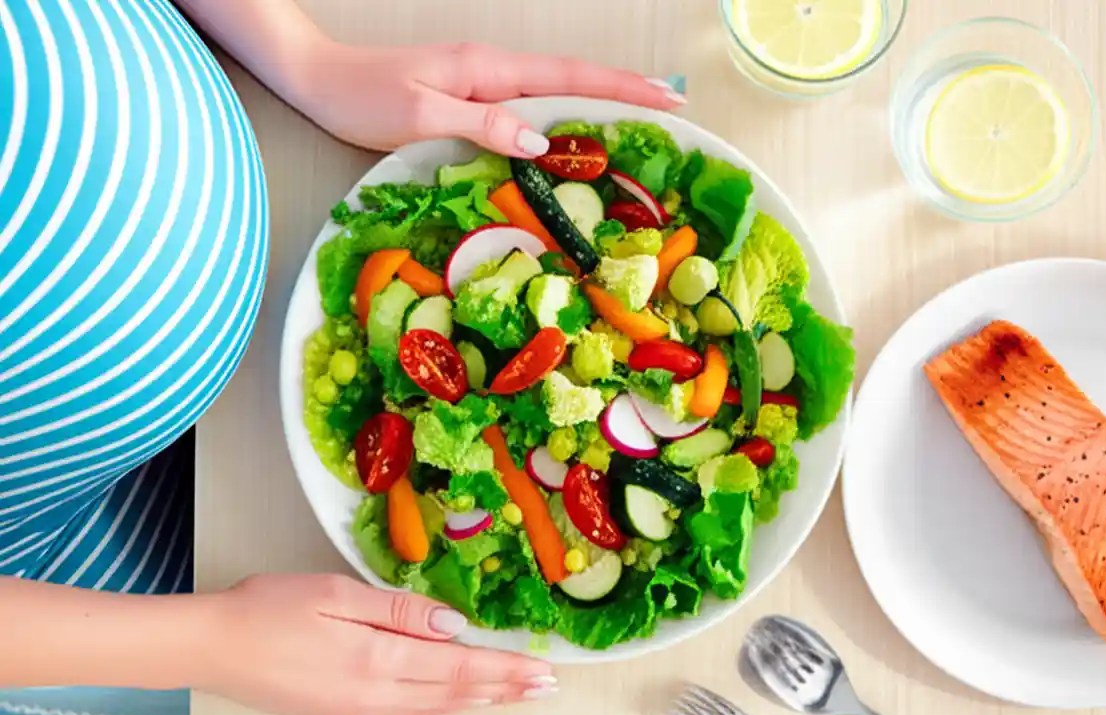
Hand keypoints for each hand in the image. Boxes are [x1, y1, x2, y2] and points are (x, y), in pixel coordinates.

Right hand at [199, 574, 555, 714]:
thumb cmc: (268, 610)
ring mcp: (358, 712)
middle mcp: (373, 697)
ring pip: (434, 710)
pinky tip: (457, 702)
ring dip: (480, 702)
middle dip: (504, 690)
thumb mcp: (335, 593)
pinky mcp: (343, 714)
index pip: (457, 668)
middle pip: (454, 695)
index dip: (504, 670)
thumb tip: (451, 624)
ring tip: (515, 694)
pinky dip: (443, 708)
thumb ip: (397, 610)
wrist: (212, 647)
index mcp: (375, 660)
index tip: (541, 670)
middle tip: (547, 686)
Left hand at [294, 40, 684, 154]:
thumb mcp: (421, 116)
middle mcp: (494, 70)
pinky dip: (566, 110)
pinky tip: (577, 126)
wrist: (320, 78)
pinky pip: (532, 102)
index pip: (569, 78)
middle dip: (626, 90)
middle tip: (674, 106)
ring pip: (556, 89)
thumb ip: (481, 125)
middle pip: (574, 78)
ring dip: (601, 98)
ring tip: (644, 113)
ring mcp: (484, 80)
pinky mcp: (472, 94)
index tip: (665, 99)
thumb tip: (539, 143)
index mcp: (489, 70)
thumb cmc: (363, 97)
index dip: (620, 90)